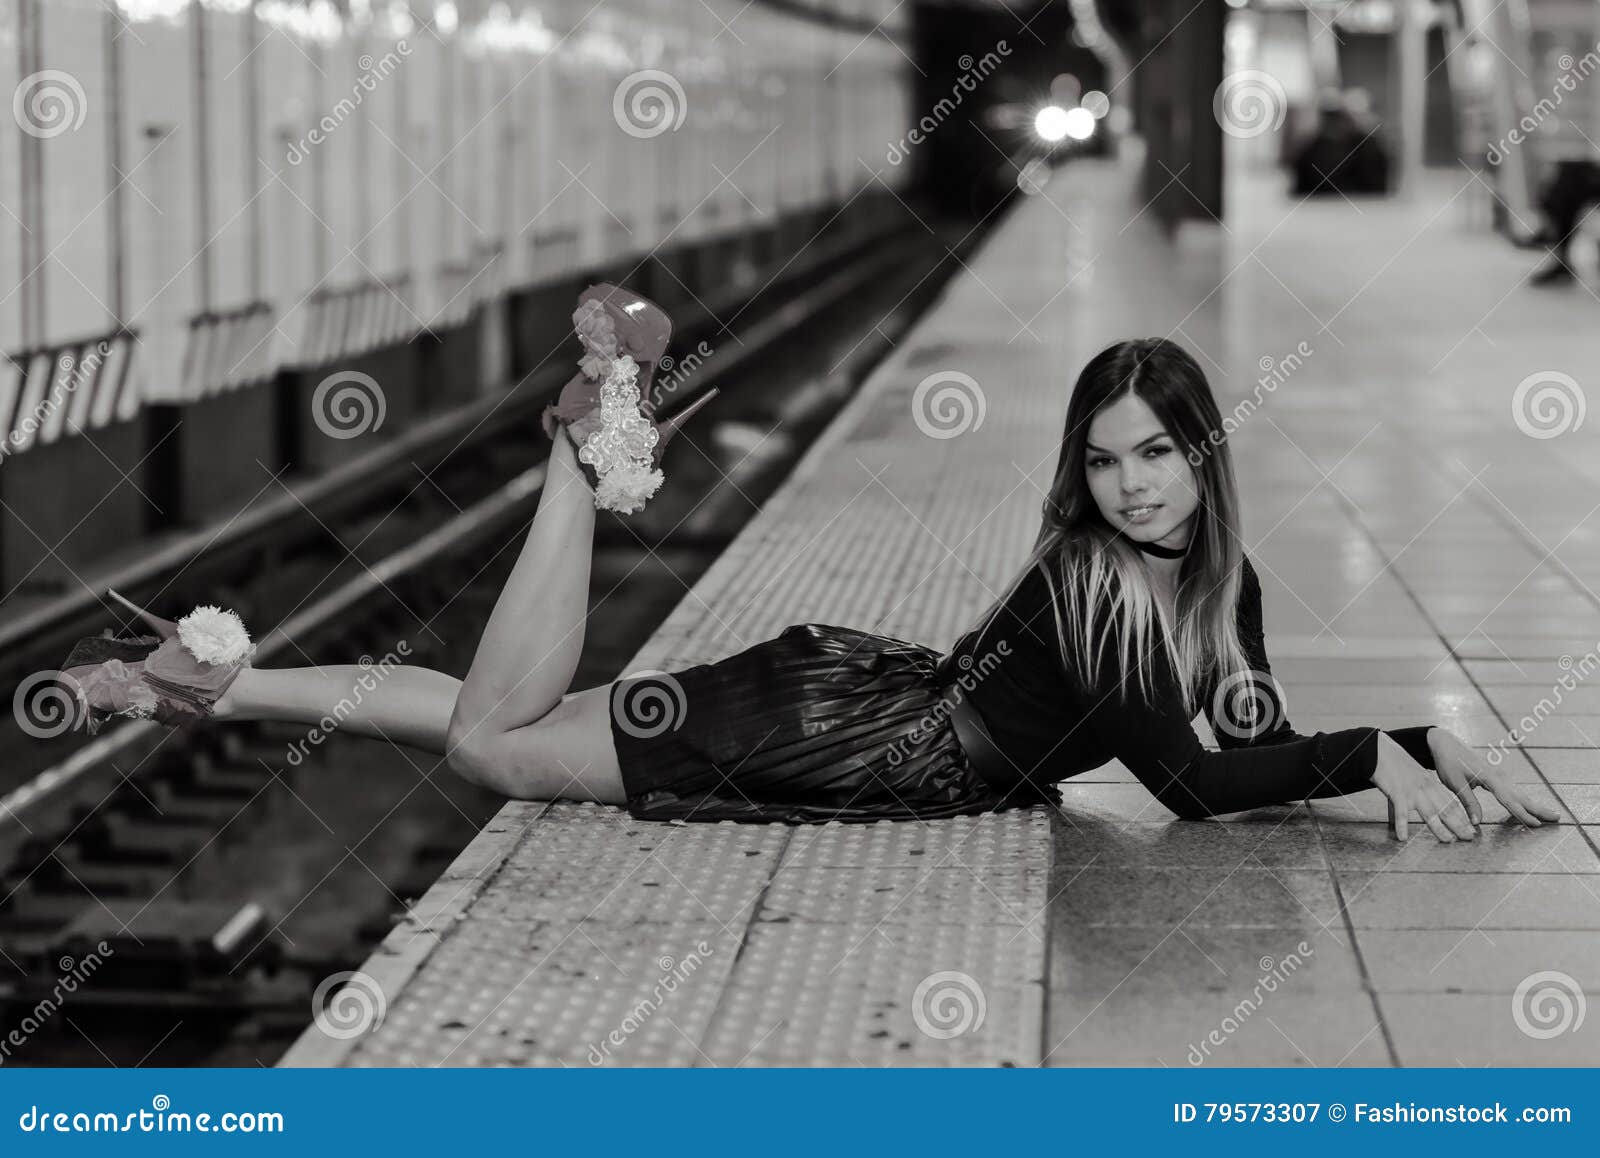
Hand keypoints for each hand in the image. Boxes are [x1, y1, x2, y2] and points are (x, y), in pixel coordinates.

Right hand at [1370, 732, 1477, 841]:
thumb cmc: (1394, 763)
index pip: (1451, 803)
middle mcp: (1425, 788)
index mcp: (1431, 783)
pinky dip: (1402, 826)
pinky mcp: (1397, 793)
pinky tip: (1403, 837)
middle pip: (1446, 809)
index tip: (1471, 828)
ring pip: (1430, 813)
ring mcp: (1412, 792)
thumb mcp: (1413, 774)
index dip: (1463, 816)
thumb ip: (1420, 788)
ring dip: (1441, 829)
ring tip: (1449, 840)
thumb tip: (1426, 800)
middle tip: (1469, 837)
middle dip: (1459, 825)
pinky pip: (1401, 813)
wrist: (1379, 751)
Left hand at [1427, 728, 1563, 827]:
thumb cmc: (1447, 762)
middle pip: (1521, 795)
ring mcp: (1498, 774)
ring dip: (1534, 804)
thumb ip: (1468, 803)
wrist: (1444, 743)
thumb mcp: (1455, 784)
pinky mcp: (1495, 775)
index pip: (1508, 799)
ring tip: (1551, 815)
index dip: (1522, 813)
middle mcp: (1498, 775)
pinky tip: (1529, 806)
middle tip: (1558, 818)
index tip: (1536, 824)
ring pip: (1519, 793)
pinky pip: (1512, 790)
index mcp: (1489, 777)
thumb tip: (1477, 823)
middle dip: (1539, 808)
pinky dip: (1523, 799)